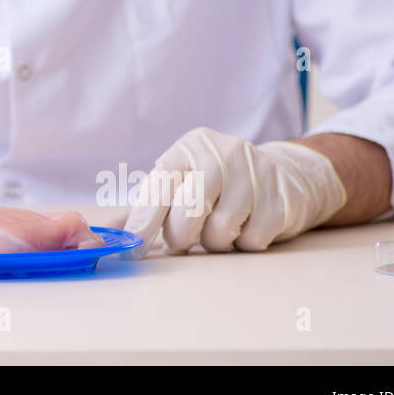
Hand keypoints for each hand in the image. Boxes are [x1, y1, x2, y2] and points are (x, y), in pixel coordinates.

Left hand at [122, 127, 347, 254]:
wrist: (283, 175)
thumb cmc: (218, 184)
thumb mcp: (183, 181)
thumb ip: (148, 204)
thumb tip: (109, 232)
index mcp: (190, 147)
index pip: (161, 182)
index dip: (145, 218)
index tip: (133, 247)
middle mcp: (223, 153)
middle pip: (189, 210)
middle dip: (180, 236)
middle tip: (182, 239)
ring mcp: (255, 173)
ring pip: (219, 230)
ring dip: (214, 241)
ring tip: (220, 226)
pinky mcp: (281, 198)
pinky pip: (251, 240)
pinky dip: (244, 243)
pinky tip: (248, 225)